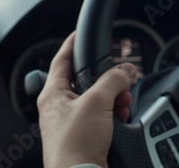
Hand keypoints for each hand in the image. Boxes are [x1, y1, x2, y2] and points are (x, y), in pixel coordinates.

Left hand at [37, 31, 138, 167]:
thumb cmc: (75, 145)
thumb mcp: (97, 102)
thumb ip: (114, 80)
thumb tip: (126, 71)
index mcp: (52, 95)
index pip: (61, 60)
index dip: (71, 45)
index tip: (78, 34)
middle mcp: (59, 108)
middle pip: (84, 81)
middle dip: (106, 80)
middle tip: (120, 79)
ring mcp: (70, 124)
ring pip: (95, 100)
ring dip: (112, 99)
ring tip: (121, 102)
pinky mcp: (83, 138)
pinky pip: (100, 118)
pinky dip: (112, 115)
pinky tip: (120, 118)